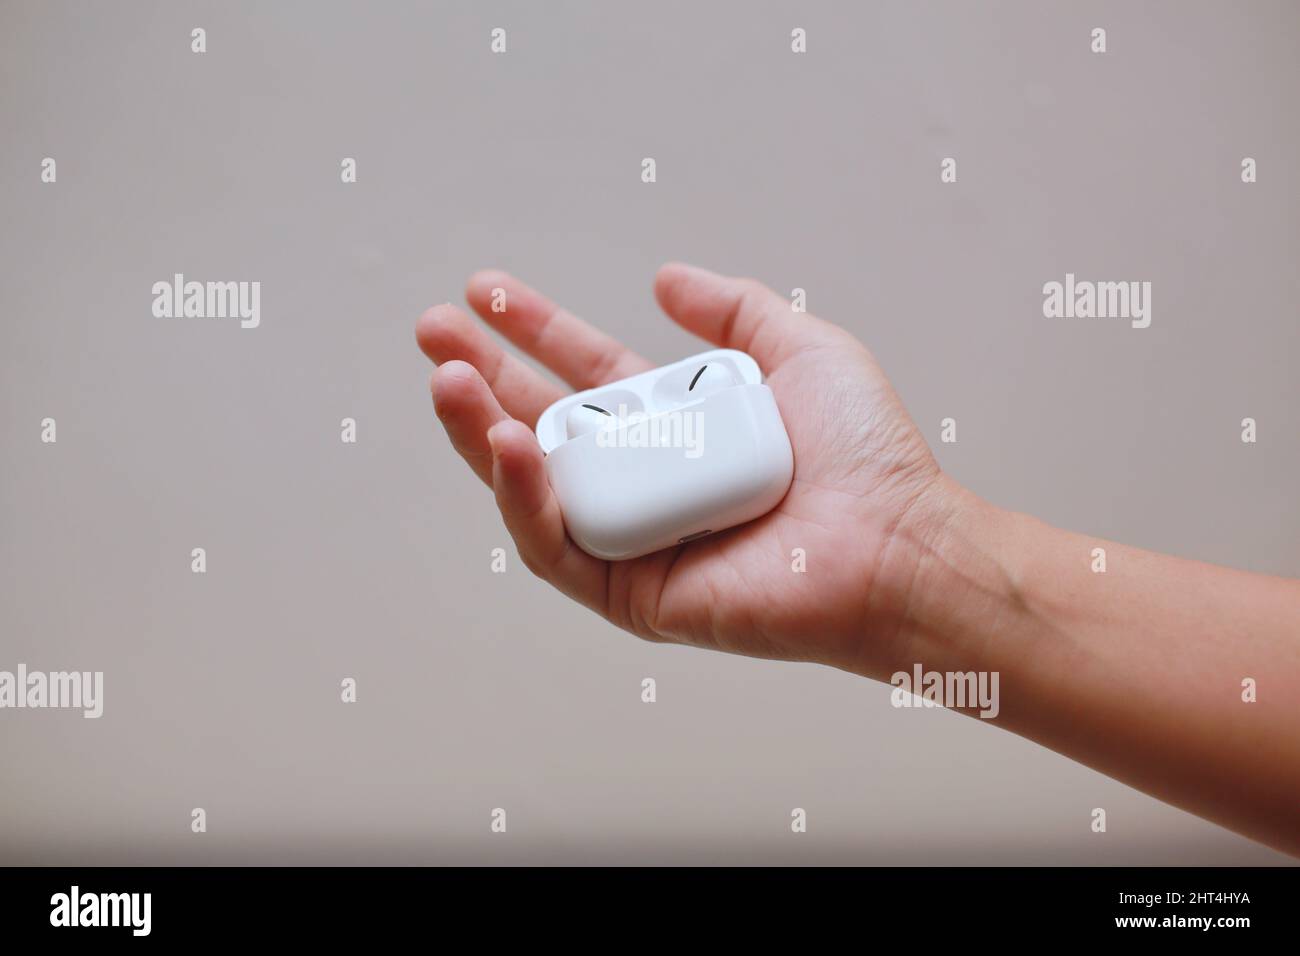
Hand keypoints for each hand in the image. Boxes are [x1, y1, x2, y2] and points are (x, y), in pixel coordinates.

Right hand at [416, 263, 951, 676]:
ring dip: (481, 430)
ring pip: (533, 485)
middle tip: (433, 327)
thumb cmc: (866, 457)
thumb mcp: (800, 349)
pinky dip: (525, 496)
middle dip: (484, 374)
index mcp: (679, 428)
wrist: (896, 542)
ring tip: (448, 378)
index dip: (536, 332)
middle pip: (545, 423)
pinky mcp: (629, 590)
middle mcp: (648, 480)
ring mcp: (634, 537)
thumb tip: (666, 278)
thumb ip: (735, 309)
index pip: (588, 376)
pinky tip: (509, 444)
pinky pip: (559, 544)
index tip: (487, 291)